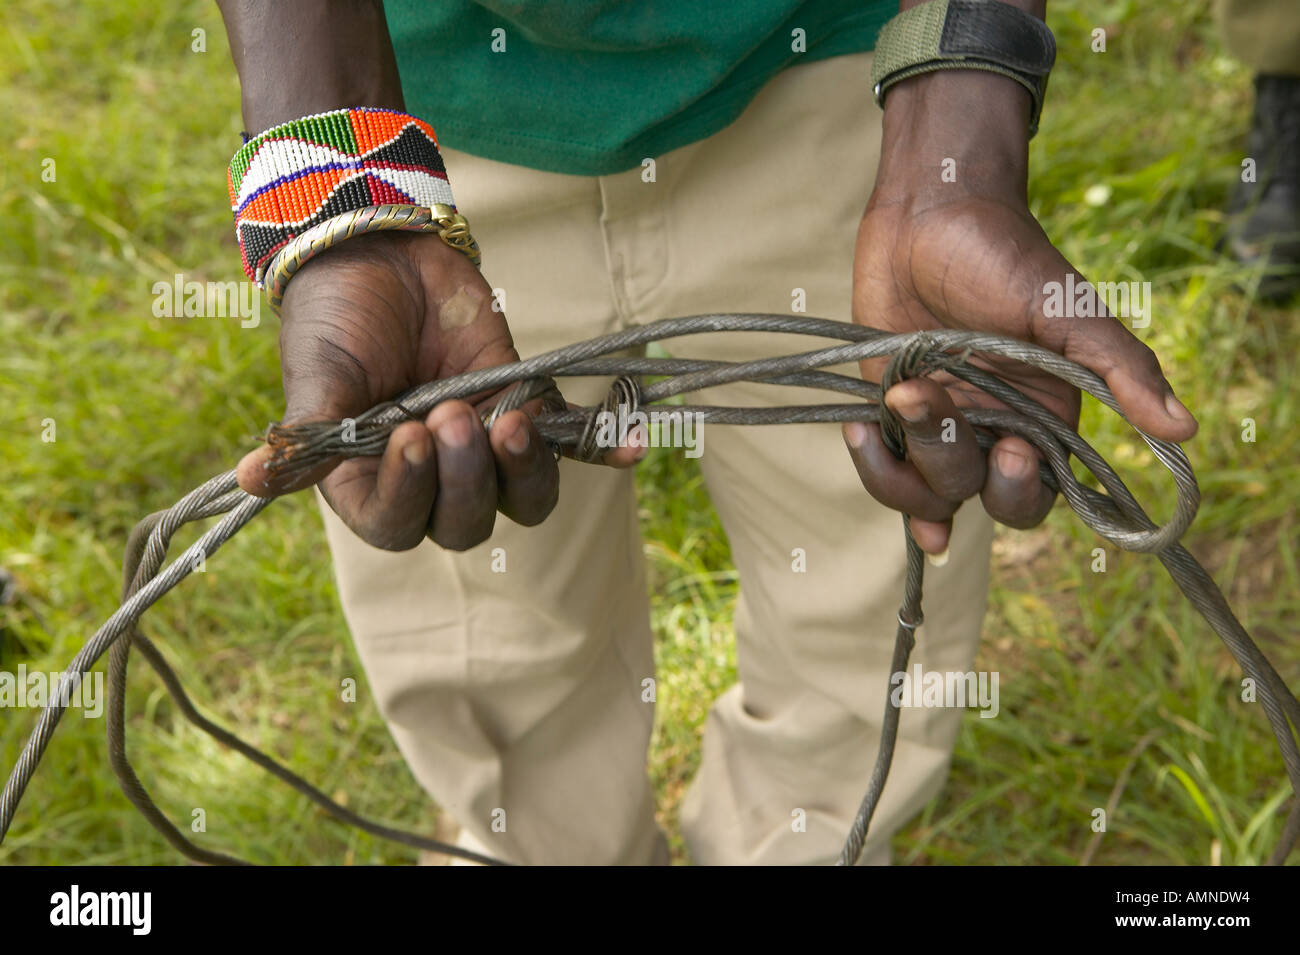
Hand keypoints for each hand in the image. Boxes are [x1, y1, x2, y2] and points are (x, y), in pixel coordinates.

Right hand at [236, 232, 638, 550]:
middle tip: (453, 412)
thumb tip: (252, 481)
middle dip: (467, 478)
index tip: (412, 436)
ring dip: (526, 471)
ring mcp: (484, 447)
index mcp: (369, 483)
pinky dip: (605, 449)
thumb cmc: (338, 315)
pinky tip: (636, 447)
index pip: (397, 526)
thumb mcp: (319, 374)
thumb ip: (309, 435)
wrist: (384, 249)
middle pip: (465, 524)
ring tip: (513, 422)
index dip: (411, 495)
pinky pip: (574, 447)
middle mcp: (431, 478)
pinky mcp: (525, 408)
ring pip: (523, 501)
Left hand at [844, 72, 1197, 555]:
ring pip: (925, 490)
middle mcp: (992, 430)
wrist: (927, 214)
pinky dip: (875, 466)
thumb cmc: (1006, 255)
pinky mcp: (889, 412)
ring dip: (905, 460)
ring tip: (896, 394)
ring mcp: (939, 425)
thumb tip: (1185, 426)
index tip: (1009, 449)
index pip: (1038, 494)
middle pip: (977, 496)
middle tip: (929, 404)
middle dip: (951, 467)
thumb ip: (1120, 368)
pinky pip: (885, 467)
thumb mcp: (1067, 309)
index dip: (1020, 490)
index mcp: (1044, 417)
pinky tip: (859, 434)